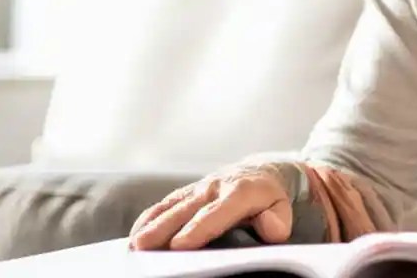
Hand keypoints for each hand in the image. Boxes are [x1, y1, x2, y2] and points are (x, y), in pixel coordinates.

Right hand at [129, 164, 292, 250]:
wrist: (261, 170)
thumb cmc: (270, 196)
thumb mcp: (282, 206)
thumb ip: (278, 219)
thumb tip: (272, 230)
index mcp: (240, 192)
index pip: (216, 213)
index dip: (198, 229)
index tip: (180, 244)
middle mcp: (215, 187)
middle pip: (185, 210)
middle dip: (163, 228)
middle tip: (143, 246)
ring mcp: (198, 188)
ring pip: (171, 206)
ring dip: (150, 224)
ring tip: (134, 244)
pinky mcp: (186, 192)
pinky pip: (165, 203)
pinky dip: (148, 218)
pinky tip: (136, 234)